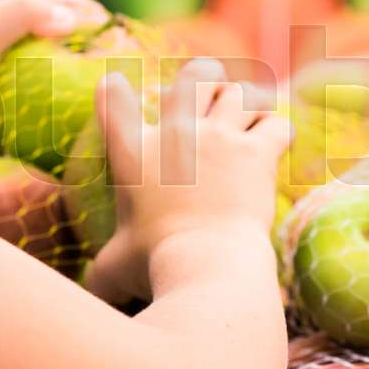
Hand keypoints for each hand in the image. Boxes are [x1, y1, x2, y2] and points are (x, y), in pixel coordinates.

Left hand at [0, 0, 107, 170]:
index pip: (45, 5)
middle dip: (86, 47)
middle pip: (53, 43)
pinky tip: (85, 124)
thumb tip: (71, 19)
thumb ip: (22, 14)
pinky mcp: (5, 123)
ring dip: (80, 85)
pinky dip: (64, 118)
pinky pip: (42, 117)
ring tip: (109, 91)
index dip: (79, 8)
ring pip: (52, 81)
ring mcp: (3, 90)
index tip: (110, 23)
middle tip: (118, 58)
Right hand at [85, 58, 290, 304]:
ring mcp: (218, 138)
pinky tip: (276, 143)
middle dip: (204, 77)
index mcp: (133, 153)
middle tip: (208, 94)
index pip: (111, 96)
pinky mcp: (257, 153)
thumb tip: (90, 292)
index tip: (117, 89)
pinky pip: (276, 124)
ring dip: (245, 104)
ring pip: (240, 93)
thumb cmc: (153, 265)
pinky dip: (278, 131)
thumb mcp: (113, 267)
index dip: (113, 88)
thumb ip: (99, 272)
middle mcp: (175, 134)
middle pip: (194, 76)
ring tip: (248, 120)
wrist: (205, 264)